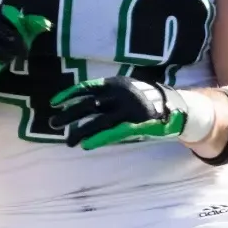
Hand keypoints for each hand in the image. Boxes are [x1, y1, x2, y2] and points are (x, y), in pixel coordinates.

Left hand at [51, 76, 188, 149]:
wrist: (174, 107)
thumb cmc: (145, 100)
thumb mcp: (125, 89)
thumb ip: (107, 95)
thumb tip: (84, 102)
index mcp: (114, 83)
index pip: (86, 87)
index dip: (68, 95)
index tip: (53, 103)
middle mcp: (118, 94)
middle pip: (87, 105)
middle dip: (68, 114)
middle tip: (52, 123)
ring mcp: (127, 110)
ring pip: (97, 121)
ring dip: (80, 131)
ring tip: (67, 141)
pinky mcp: (135, 124)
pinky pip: (113, 132)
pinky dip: (99, 138)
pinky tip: (86, 144)